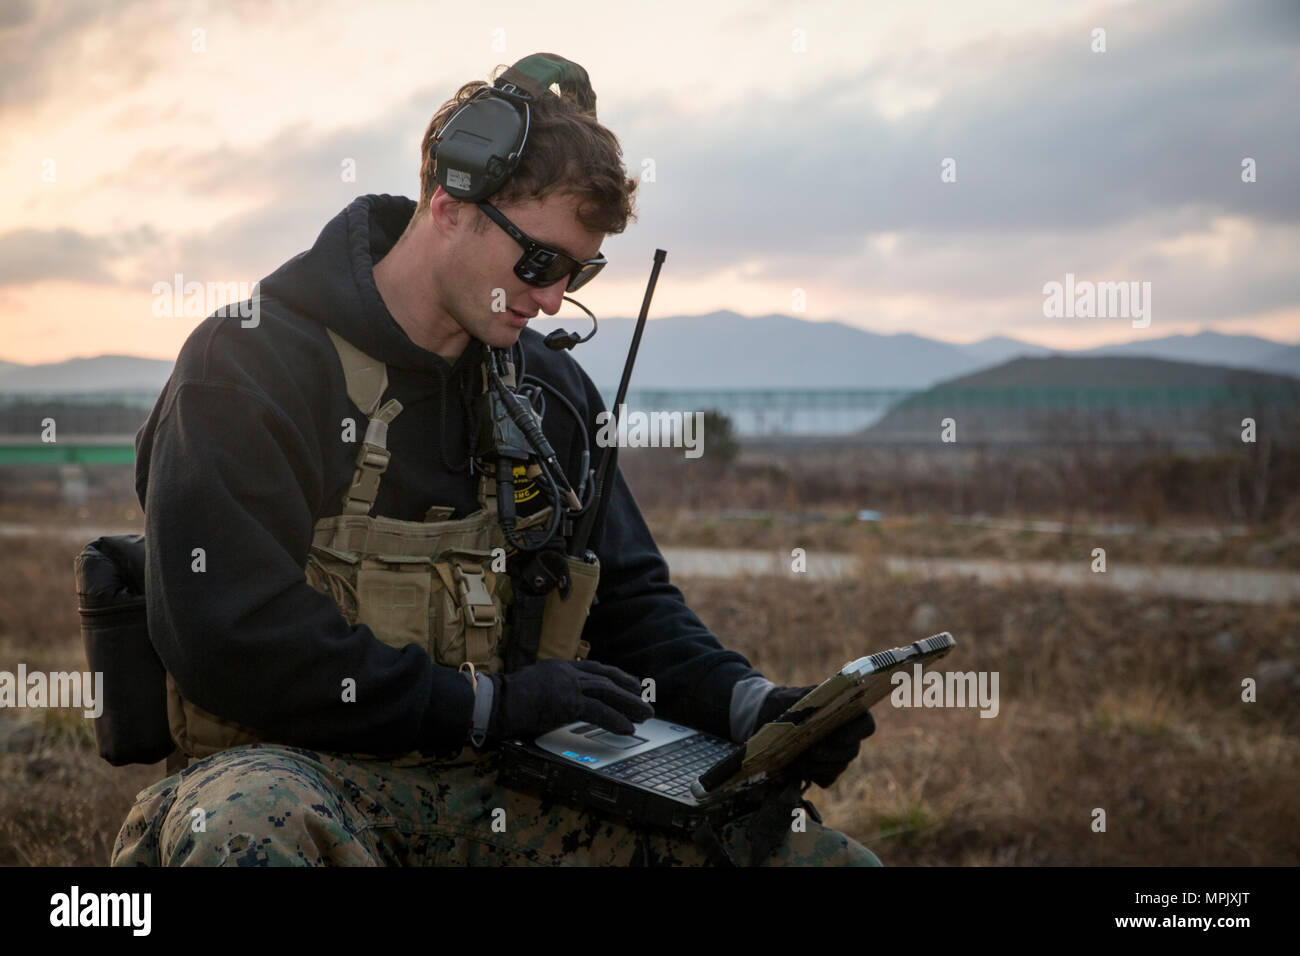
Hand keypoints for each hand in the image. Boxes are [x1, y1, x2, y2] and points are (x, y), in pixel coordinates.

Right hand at [488, 659, 654, 742]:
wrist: (494, 701)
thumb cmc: (505, 700)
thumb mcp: (532, 688)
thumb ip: (550, 691)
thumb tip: (559, 704)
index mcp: (559, 667)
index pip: (594, 669)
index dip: (615, 677)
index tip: (629, 683)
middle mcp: (567, 671)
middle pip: (606, 678)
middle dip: (628, 690)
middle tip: (644, 700)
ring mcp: (568, 685)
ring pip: (608, 692)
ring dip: (630, 705)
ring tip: (645, 715)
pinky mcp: (568, 702)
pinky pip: (599, 712)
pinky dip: (616, 720)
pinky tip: (627, 729)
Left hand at [755, 684, 874, 787]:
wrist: (774, 716)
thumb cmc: (792, 703)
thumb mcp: (800, 697)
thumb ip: (812, 702)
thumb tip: (816, 710)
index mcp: (849, 714)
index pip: (866, 726)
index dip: (856, 733)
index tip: (838, 737)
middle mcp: (849, 738)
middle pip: (851, 751)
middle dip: (831, 753)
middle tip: (813, 751)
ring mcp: (839, 757)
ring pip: (838, 767)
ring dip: (817, 765)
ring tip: (798, 759)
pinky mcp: (826, 772)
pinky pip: (826, 779)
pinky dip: (811, 774)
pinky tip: (795, 767)